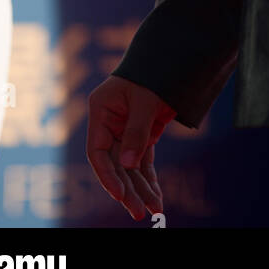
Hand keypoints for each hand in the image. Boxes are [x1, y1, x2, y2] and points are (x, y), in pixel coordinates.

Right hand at [86, 76, 173, 220]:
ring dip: (140, 188)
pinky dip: (149, 178)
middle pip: (114, 164)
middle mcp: (109, 124)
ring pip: (129, 167)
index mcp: (101, 110)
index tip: (120, 194)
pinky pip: (142, 161)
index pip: (97, 151)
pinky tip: (155, 196)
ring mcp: (125, 131)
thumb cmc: (152, 72)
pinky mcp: (141, 135)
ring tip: (153, 209)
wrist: (171, 56)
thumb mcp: (145, 99)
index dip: (107, 175)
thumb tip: (128, 165)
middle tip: (138, 211)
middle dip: (127, 189)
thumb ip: (137, 131)